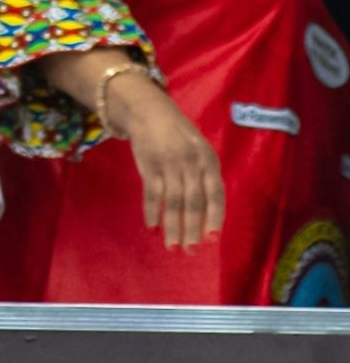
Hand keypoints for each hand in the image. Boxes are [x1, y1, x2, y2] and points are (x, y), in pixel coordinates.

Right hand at [108, 73, 225, 249]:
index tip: (212, 240)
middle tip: (190, 251)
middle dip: (192, 229)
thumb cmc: (178, 136)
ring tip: (171, 247)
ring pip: (172, 201)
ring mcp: (168, 162)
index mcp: (208, 161)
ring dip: (172, 226)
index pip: (215, 194)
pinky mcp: (148, 163)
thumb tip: (206, 218)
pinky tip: (152, 228)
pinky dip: (152, 211)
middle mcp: (191, 162)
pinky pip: (152, 192)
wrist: (148, 111)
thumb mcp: (199, 152)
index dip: (214, 217)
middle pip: (193, 201)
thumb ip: (204, 179)